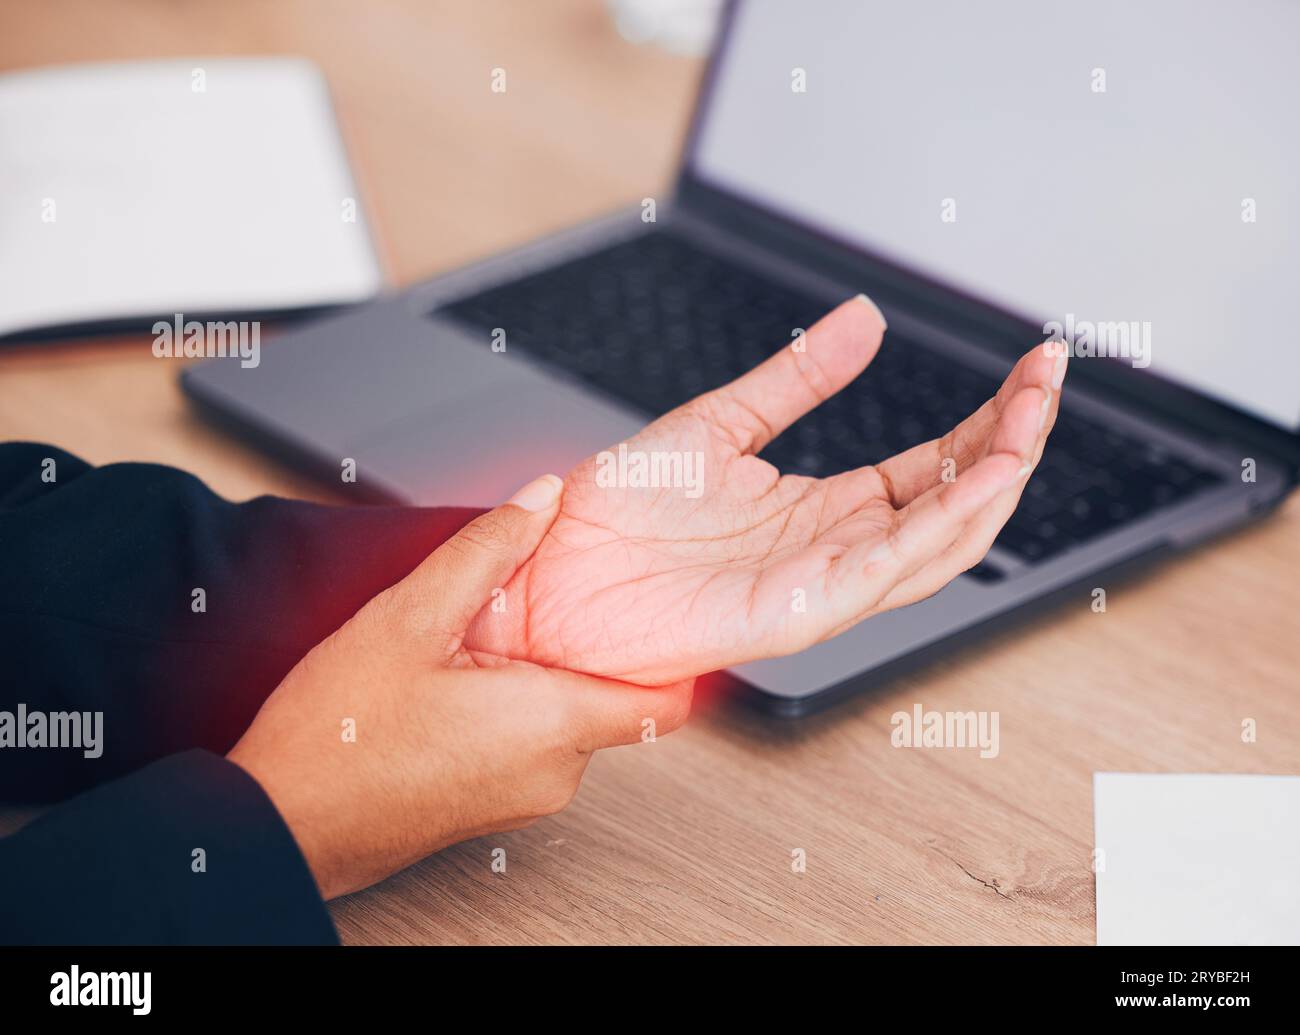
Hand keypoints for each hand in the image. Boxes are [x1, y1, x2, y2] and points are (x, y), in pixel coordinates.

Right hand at [228, 475, 692, 899]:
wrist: (279, 825)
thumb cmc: (333, 741)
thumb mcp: (409, 618)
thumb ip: (487, 550)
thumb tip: (542, 499)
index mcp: (553, 726)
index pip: (667, 701)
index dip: (670, 648)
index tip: (654, 605)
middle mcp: (554, 773)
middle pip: (609, 694)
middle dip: (578, 640)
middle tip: (532, 597)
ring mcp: (525, 797)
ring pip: (566, 714)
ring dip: (536, 669)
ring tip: (474, 638)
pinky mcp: (494, 804)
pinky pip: (532, 741)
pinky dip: (512, 701)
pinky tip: (454, 676)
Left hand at [466, 296, 1066, 684]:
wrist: (547, 570)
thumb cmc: (617, 515)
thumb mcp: (718, 421)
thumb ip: (796, 377)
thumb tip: (864, 320)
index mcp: (823, 509)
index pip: (935, 468)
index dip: (991, 420)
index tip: (1032, 365)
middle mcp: (832, 550)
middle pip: (953, 504)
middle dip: (1010, 443)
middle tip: (1047, 379)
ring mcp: (816, 585)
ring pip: (936, 545)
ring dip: (991, 484)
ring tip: (1031, 420)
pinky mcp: (789, 612)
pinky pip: (879, 574)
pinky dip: (935, 530)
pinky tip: (974, 482)